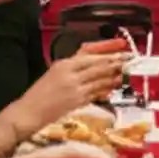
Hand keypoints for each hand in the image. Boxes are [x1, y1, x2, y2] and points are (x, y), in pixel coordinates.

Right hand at [7, 53, 127, 132]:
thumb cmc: (39, 95)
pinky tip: (115, 85)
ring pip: (100, 78)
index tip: (120, 44)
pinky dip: (107, 87)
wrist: (28, 113)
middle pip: (98, 64)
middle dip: (116, 60)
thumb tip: (93, 66)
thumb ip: (72, 68)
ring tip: (126, 70)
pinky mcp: (78, 101)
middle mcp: (70, 73)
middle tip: (130, 58)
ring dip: (115, 74)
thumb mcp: (54, 74)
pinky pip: (96, 92)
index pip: (89, 51)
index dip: (107, 47)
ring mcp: (75, 88)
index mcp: (63, 63)